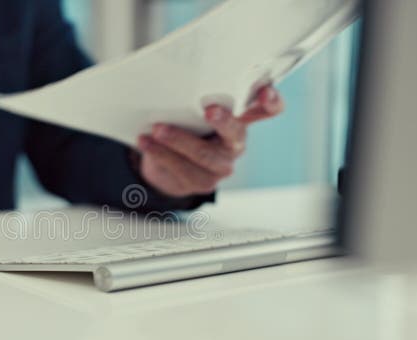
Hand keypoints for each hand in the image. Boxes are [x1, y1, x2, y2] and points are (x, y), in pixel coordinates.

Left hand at [137, 86, 283, 196]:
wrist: (166, 164)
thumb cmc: (182, 127)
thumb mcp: (189, 109)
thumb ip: (192, 98)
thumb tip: (174, 79)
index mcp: (240, 118)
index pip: (267, 109)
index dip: (270, 101)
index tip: (264, 92)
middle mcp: (235, 143)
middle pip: (235, 133)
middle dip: (223, 121)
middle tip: (209, 110)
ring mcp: (221, 166)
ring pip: (203, 154)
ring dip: (178, 140)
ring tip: (157, 129)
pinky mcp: (202, 183)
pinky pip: (181, 168)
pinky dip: (159, 152)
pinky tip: (145, 141)